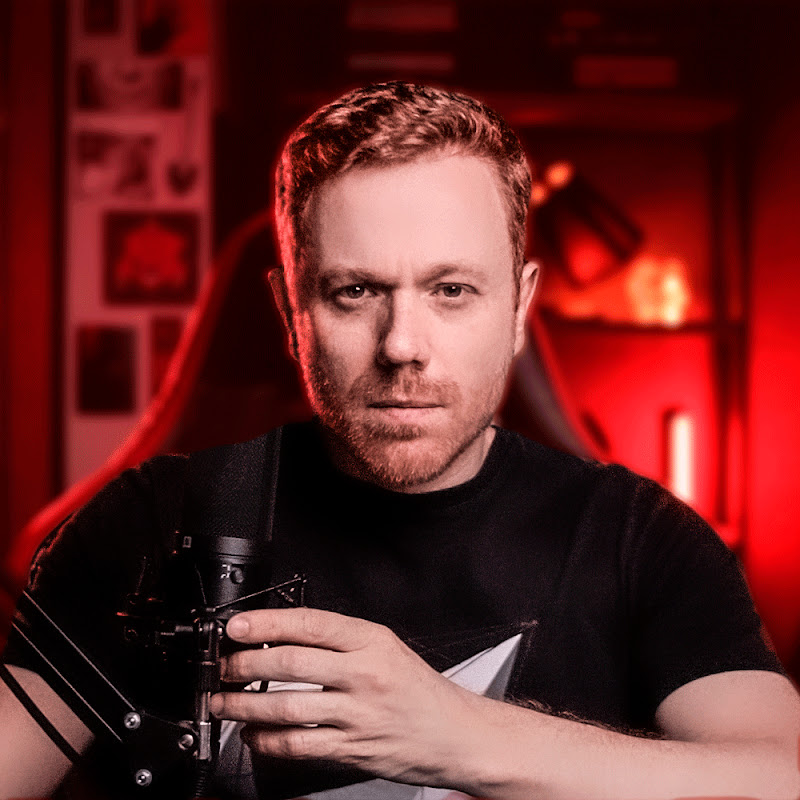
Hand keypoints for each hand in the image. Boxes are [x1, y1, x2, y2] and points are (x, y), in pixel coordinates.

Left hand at [209, 607, 489, 788]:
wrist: (455, 734)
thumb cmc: (418, 689)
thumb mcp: (386, 647)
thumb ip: (340, 641)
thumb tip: (283, 634)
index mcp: (372, 641)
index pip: (310, 624)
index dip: (267, 623)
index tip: (237, 627)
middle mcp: (365, 674)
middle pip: (291, 663)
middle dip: (245, 665)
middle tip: (223, 666)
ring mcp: (357, 714)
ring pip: (286, 707)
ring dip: (244, 706)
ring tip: (223, 702)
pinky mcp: (352, 750)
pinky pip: (298, 745)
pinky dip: (267, 741)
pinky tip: (253, 736)